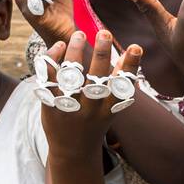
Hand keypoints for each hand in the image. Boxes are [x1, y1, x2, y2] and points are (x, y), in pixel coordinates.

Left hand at [38, 30, 142, 158]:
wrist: (73, 150)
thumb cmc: (96, 122)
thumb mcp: (112, 107)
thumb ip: (121, 82)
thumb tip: (134, 51)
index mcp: (109, 108)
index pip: (123, 85)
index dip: (130, 66)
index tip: (136, 47)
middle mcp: (90, 108)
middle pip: (96, 77)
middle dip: (102, 53)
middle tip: (104, 33)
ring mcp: (69, 106)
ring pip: (71, 74)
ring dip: (75, 51)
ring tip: (80, 34)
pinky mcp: (49, 104)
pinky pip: (48, 76)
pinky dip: (52, 58)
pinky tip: (59, 46)